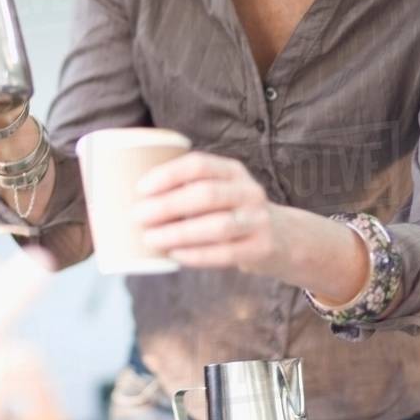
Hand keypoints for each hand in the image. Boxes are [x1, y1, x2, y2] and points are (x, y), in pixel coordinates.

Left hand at [132, 151, 288, 275]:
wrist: (285, 238)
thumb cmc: (233, 213)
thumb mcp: (222, 190)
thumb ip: (189, 190)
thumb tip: (134, 199)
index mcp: (233, 171)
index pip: (199, 165)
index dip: (168, 175)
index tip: (140, 188)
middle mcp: (248, 191)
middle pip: (205, 195)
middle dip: (167, 206)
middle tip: (137, 216)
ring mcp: (258, 220)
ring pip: (216, 226)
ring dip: (178, 233)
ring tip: (150, 238)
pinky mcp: (260, 248)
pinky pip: (225, 253)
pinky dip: (196, 255)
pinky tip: (174, 255)